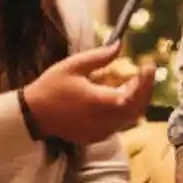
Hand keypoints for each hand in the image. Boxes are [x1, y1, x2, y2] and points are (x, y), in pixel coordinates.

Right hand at [22, 42, 154, 143]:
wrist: (34, 115)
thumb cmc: (52, 87)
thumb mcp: (73, 66)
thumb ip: (99, 57)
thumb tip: (119, 45)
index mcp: (99, 102)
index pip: (134, 96)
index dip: (146, 82)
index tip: (149, 66)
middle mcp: (104, 121)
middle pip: (137, 109)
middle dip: (144, 90)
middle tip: (144, 73)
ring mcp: (101, 132)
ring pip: (129, 118)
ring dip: (136, 100)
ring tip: (133, 81)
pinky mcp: (97, 136)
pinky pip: (119, 124)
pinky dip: (124, 110)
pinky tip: (119, 96)